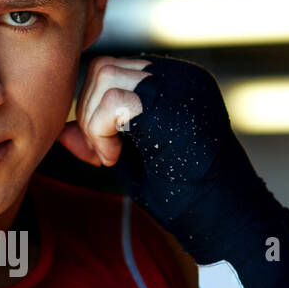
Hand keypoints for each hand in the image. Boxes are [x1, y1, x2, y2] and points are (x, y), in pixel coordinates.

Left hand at [59, 54, 288, 287]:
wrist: (227, 220)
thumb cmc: (185, 198)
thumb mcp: (133, 162)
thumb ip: (99, 139)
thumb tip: (61, 131)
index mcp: (177, 83)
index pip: (114, 72)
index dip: (94, 110)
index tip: (105, 152)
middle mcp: (182, 75)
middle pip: (103, 67)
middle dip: (88, 112)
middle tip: (103, 155)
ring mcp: (181, 84)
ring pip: (104, 75)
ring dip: (92, 121)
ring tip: (109, 157)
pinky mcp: (174, 103)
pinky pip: (113, 100)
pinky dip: (100, 132)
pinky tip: (114, 160)